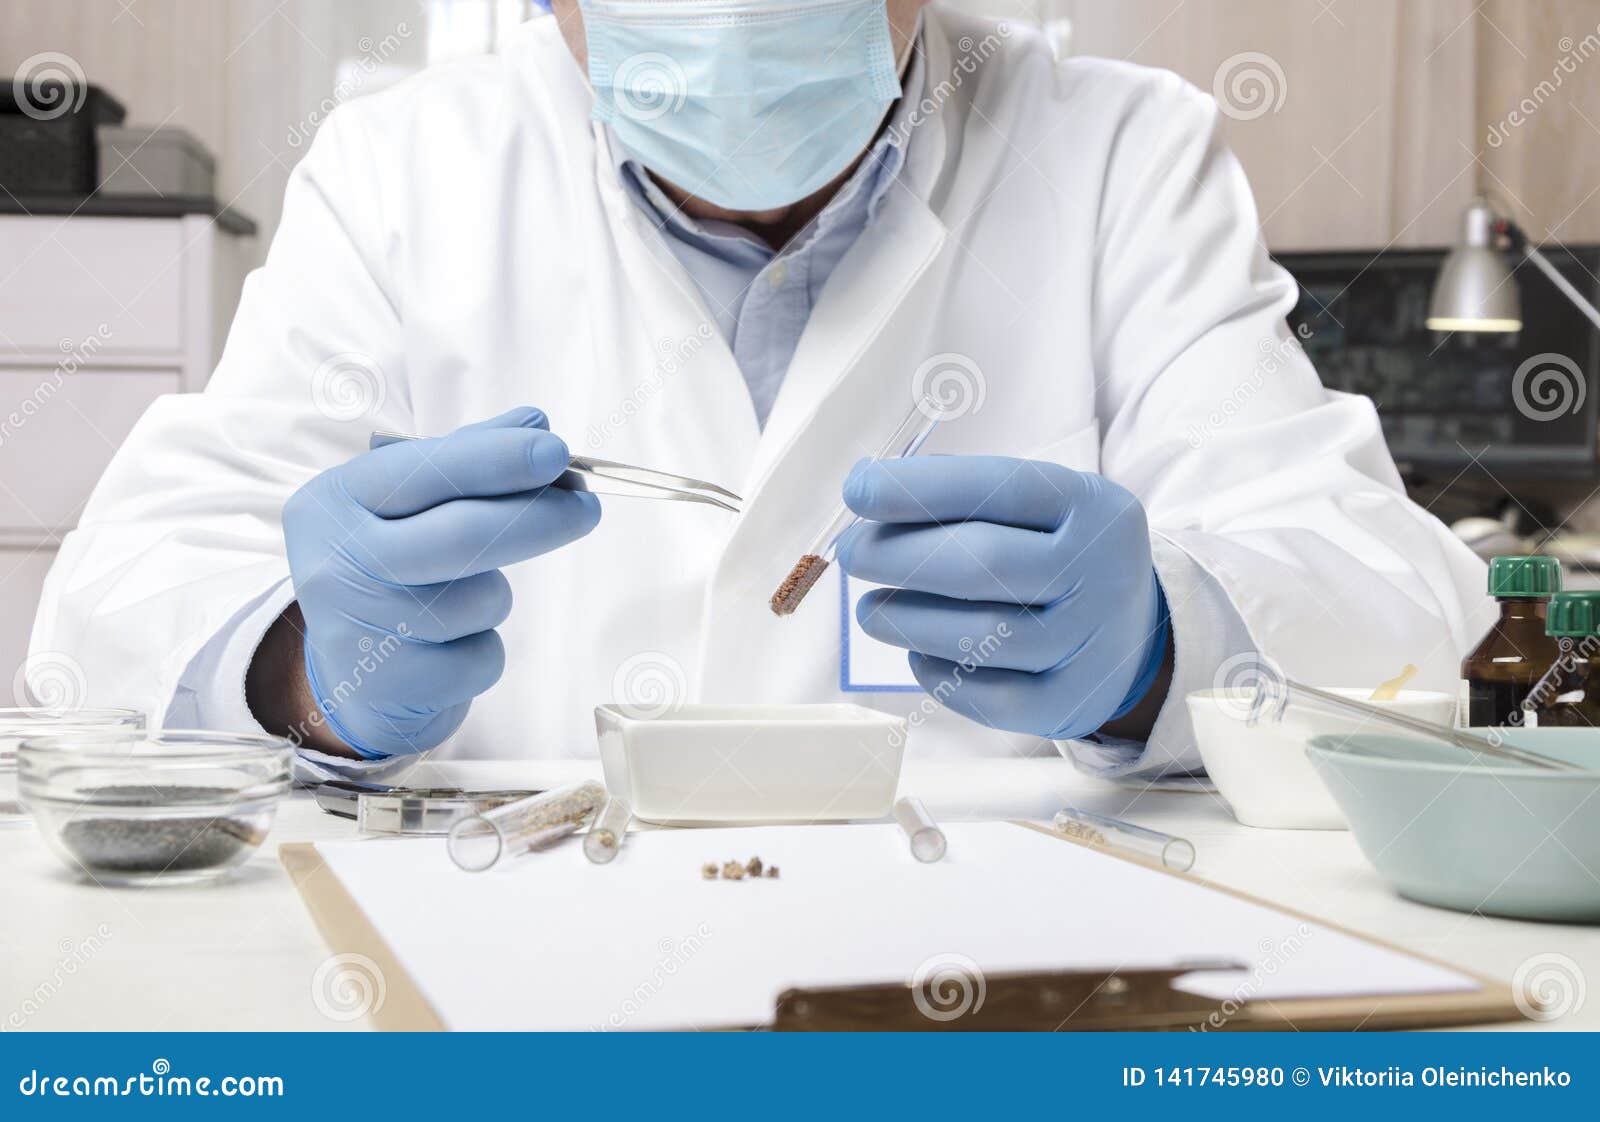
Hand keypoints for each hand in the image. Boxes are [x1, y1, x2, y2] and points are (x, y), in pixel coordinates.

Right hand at [281, 407, 599, 756]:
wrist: (341, 680)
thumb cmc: (386, 573)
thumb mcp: (407, 506)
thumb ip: (467, 461)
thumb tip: (534, 425)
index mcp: (337, 500)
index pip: (425, 469)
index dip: (497, 459)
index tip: (557, 451)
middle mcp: (336, 561)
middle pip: (463, 535)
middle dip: (538, 518)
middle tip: (587, 508)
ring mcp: (357, 627)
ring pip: (481, 600)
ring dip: (495, 597)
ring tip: (462, 599)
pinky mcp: (388, 686)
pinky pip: (481, 659)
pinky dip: (483, 651)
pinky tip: (449, 648)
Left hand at [836, 455, 1168, 739]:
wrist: (1134, 632)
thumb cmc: (1059, 555)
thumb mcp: (1041, 508)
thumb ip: (967, 495)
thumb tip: (869, 491)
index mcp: (1092, 506)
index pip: (1000, 487)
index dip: (919, 488)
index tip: (858, 491)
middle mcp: (1101, 572)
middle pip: (982, 563)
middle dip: (898, 556)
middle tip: (854, 553)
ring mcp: (1090, 643)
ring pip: (977, 636)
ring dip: (903, 620)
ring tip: (871, 610)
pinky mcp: (1071, 703)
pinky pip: (987, 697)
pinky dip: (935, 674)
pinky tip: (917, 652)